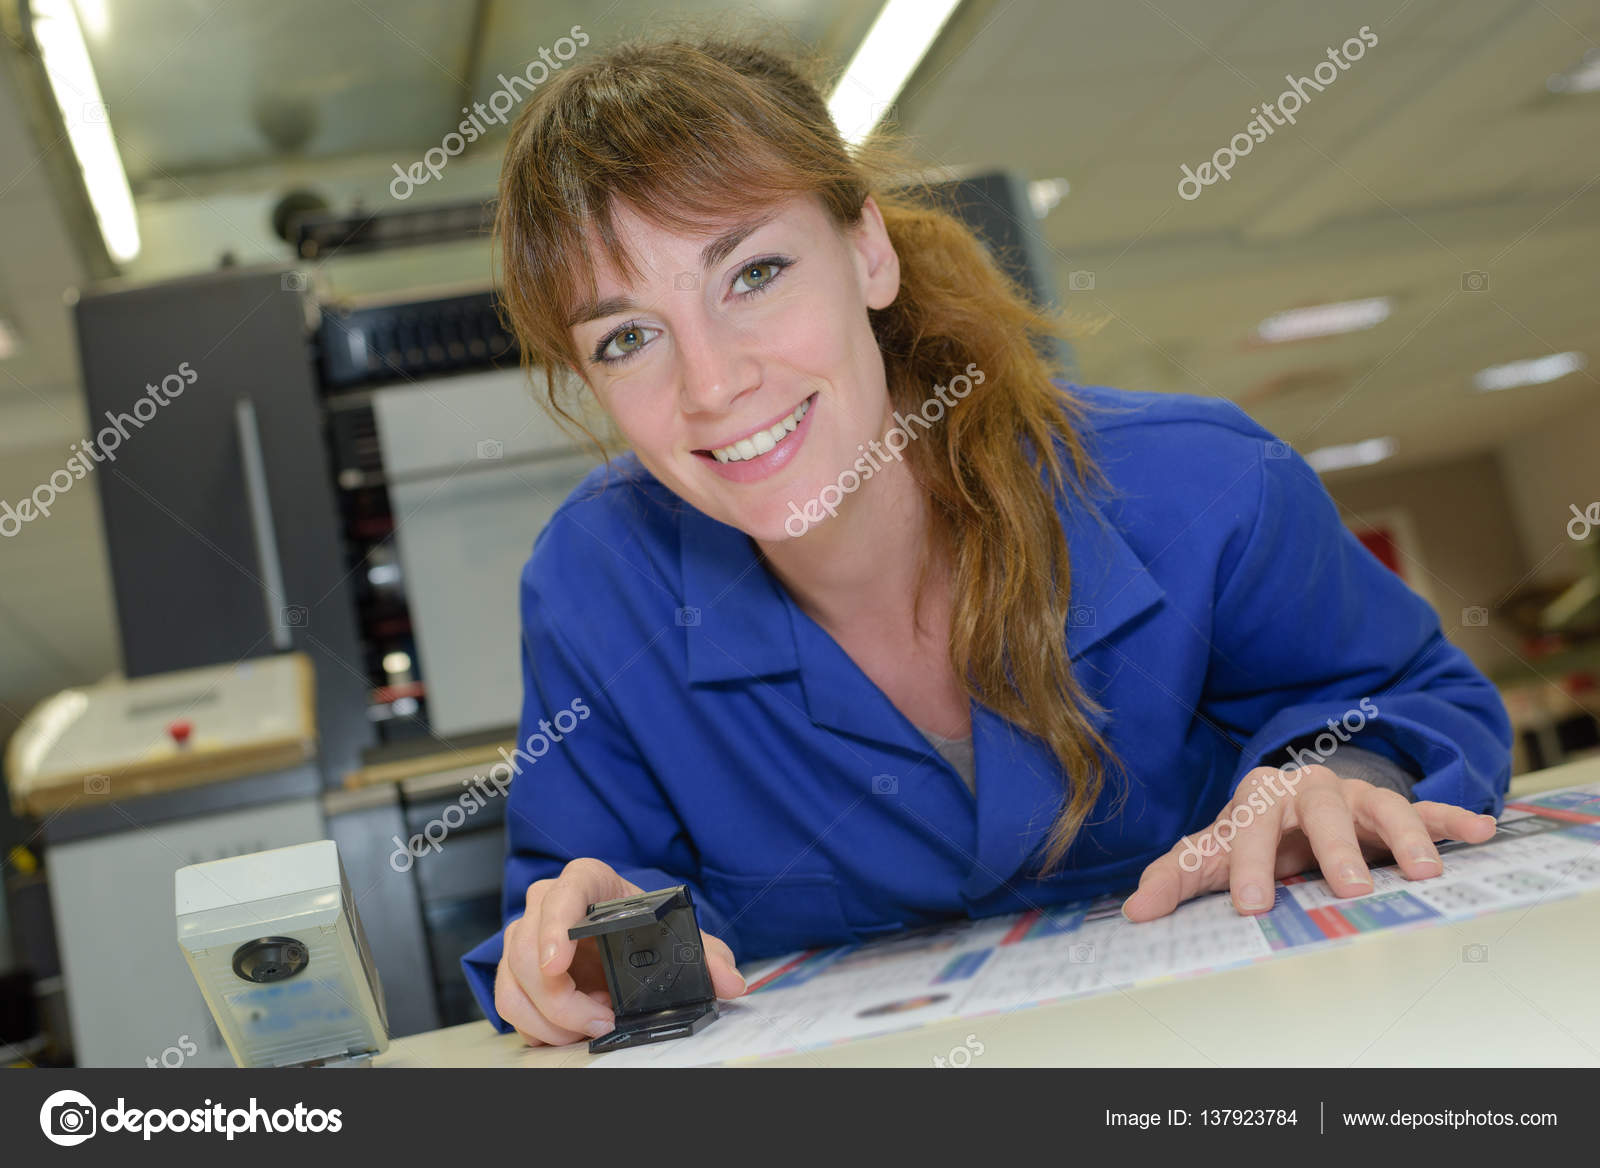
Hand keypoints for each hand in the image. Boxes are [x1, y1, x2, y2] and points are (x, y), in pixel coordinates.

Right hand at [494, 857, 746, 1045]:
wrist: (620, 934)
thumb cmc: (642, 925)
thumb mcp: (676, 934)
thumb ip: (707, 955)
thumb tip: (731, 981)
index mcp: (588, 881)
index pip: (565, 891)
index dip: (556, 926)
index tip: (559, 965)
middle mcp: (548, 902)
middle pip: (530, 947)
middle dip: (559, 997)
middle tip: (596, 1020)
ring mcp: (526, 935)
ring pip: (513, 979)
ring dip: (547, 1017)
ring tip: (589, 1027)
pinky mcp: (516, 968)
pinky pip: (509, 1002)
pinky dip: (537, 1025)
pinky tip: (570, 1030)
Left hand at [1121, 764, 1497, 921]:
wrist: (1291, 802)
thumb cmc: (1250, 835)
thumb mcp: (1212, 853)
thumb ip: (1177, 878)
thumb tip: (1136, 912)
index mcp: (1257, 798)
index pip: (1250, 829)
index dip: (1250, 866)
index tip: (1253, 905)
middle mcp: (1307, 790)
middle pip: (1320, 811)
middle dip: (1334, 848)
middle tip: (1346, 888)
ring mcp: (1354, 797)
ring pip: (1380, 807)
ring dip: (1403, 836)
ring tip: (1423, 872)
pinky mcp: (1392, 810)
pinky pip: (1425, 810)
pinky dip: (1451, 819)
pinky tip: (1480, 830)